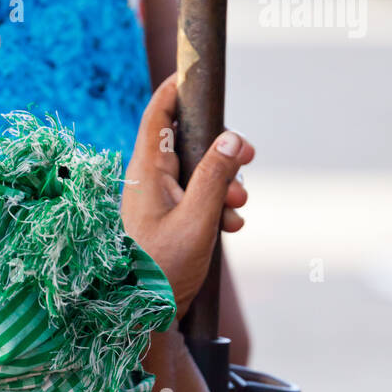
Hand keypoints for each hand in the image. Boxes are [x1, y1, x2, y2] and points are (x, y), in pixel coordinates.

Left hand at [121, 73, 253, 316]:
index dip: (177, 89)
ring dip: (224, 188)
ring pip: (197, 175)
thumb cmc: (162, 271)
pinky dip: (216, 209)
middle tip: (249, 162)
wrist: (143, 319)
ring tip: (238, 211)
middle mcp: (148, 182)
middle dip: (222, 153)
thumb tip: (233, 139)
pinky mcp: (165, 222)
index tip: (198, 72)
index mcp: (146, 172)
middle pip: (188, 143)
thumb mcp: (197, 220)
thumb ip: (216, 177)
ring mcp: (156, 202)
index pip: (158, 114)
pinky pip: (195, 201)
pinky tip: (229, 229)